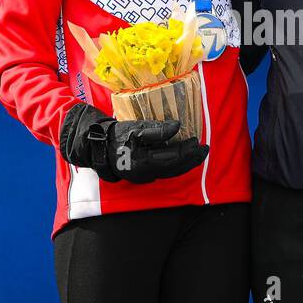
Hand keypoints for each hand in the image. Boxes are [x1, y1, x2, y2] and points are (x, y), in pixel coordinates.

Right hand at [59, 103, 208, 183]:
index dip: (188, 152)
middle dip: (191, 160)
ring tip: (197, 153)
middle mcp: (146, 173)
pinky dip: (176, 164)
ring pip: (171, 172)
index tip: (200, 143)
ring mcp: (144, 176)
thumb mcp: (135, 128)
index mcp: (144, 162)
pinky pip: (164, 171)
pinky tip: (182, 157)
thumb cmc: (116, 135)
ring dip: (186, 163)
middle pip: (175, 169)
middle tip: (204, 150)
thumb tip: (178, 126)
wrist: (97, 146)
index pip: (173, 158)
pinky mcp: (143, 174)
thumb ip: (157, 130)